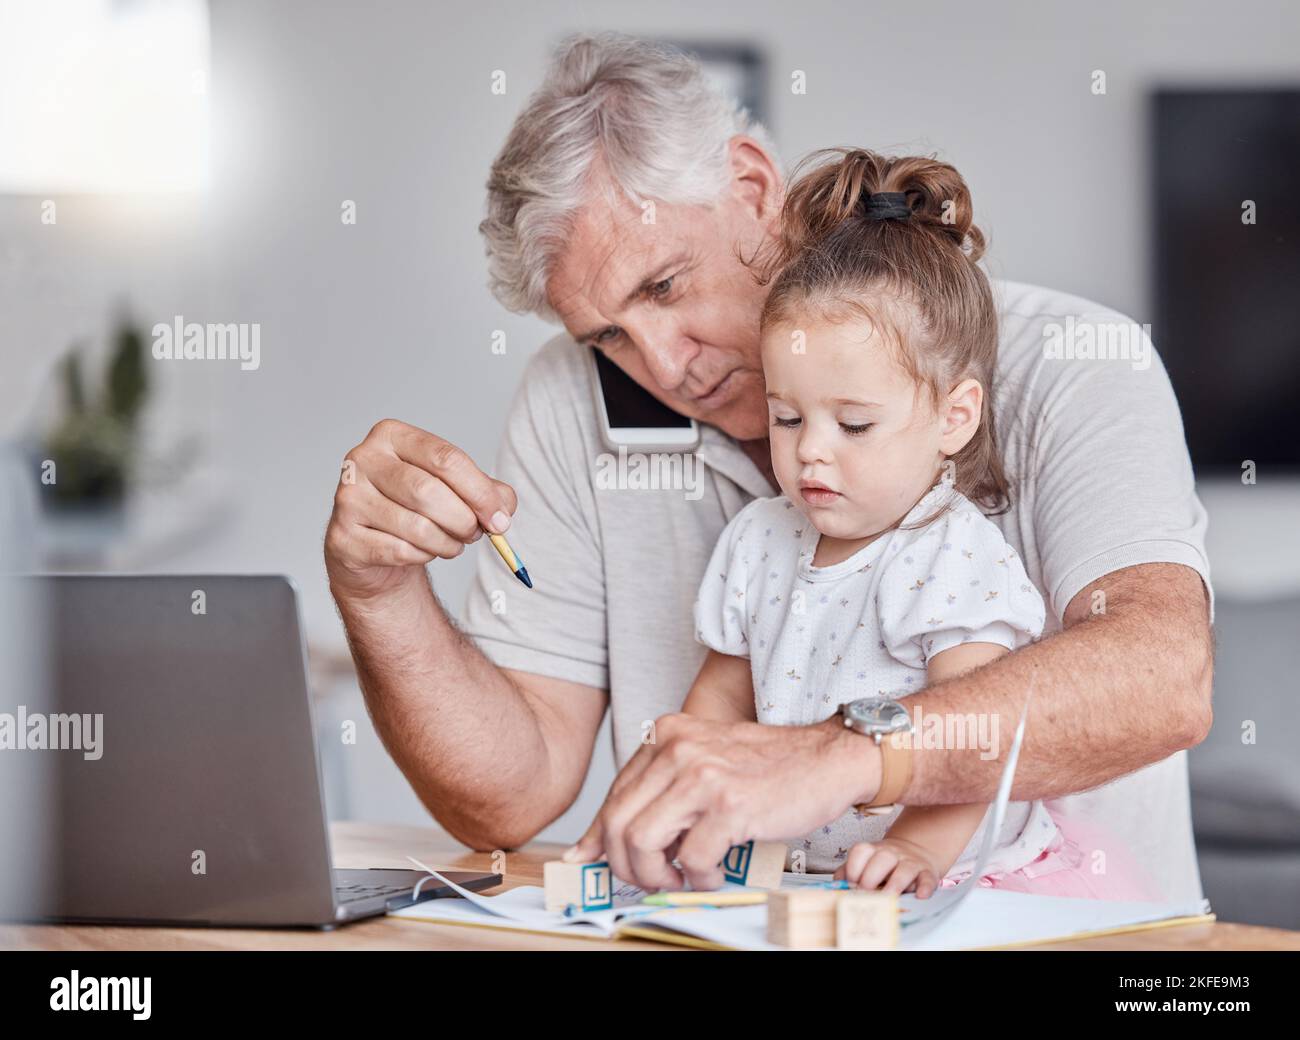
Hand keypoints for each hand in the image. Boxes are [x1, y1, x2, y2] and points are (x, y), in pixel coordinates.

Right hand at [325, 419, 516, 599]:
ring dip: (447, 543)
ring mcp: (347, 498)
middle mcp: (363, 459)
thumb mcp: (457, 491)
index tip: (500, 519)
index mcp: (391, 436)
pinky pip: (399, 551)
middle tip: (475, 533)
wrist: (373, 548)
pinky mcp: (342, 536)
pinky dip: (423, 557)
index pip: (445, 459)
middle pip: (429, 492)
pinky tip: (424, 552)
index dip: (480, 493)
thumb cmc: (416, 509)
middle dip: (463, 520)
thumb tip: (502, 510)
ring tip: (452, 543)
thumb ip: (488, 493)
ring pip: (416, 526)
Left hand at [565, 713, 880, 892]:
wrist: (827, 758)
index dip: (600, 837)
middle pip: (617, 821)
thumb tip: (602, 843)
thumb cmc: (768, 768)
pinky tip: (714, 874)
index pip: (613, 794)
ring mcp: (702, 774)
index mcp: (667, 735)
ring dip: (656, 875)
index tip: (594, 861)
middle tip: (650, 880)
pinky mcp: (730, 804)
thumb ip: (659, 794)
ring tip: (681, 880)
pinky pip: (692, 858)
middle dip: (625, 864)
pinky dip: (699, 878)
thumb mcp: (704, 765)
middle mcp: (678, 748)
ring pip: (641, 841)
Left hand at [834, 837, 941, 897]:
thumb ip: (848, 872)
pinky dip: (925, 888)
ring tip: (888, 898)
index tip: (850, 884)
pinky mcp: (927, 873)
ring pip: (904, 869)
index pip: (861, 851)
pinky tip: (919, 896)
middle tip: (866, 894)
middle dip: (871, 877)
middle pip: (882, 858)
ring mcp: (911, 862)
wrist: (915, 853)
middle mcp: (892, 853)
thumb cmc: (884, 865)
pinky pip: (927, 879)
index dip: (853, 868)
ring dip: (895, 884)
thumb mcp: (865, 863)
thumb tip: (836, 886)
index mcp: (873, 850)